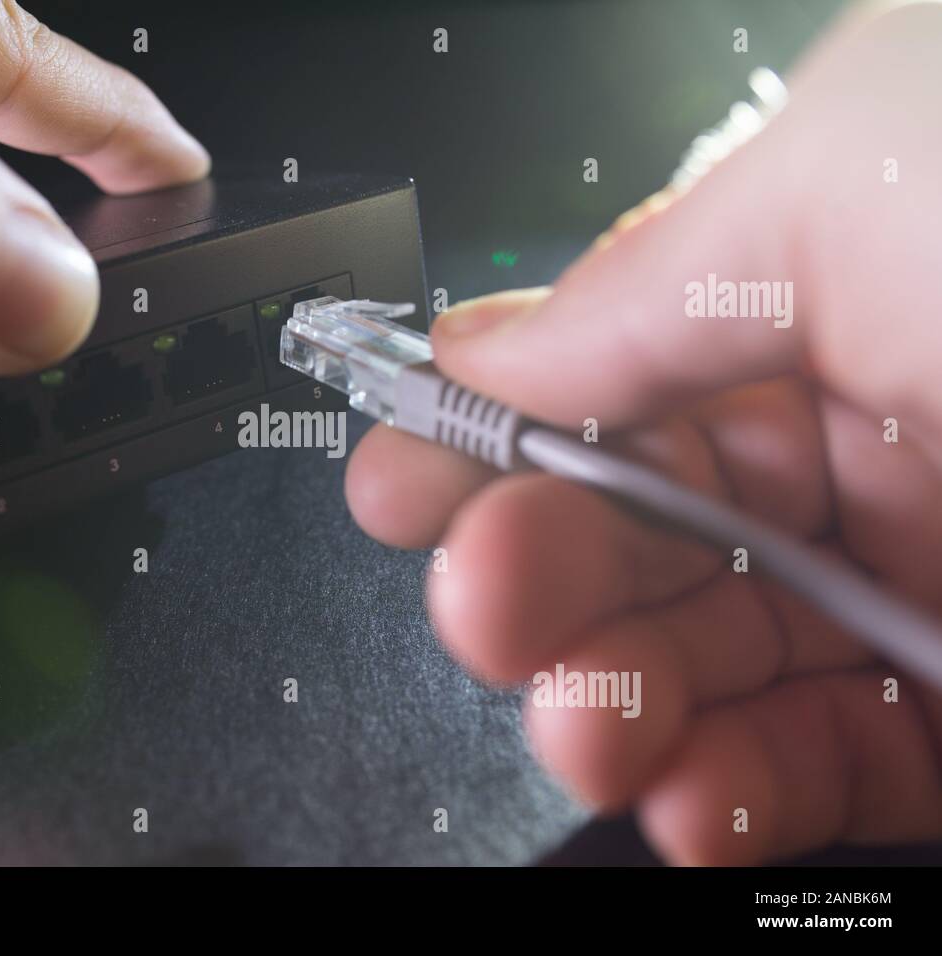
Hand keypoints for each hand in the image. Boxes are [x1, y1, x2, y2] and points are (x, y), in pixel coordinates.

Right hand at [346, 1, 941, 863]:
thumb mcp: (851, 183)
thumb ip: (639, 291)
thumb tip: (486, 347)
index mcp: (825, 298)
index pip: (606, 393)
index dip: (489, 441)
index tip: (399, 491)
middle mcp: (874, 441)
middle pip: (644, 544)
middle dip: (542, 582)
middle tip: (483, 609)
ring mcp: (931, 587)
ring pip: (720, 674)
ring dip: (624, 709)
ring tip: (582, 727)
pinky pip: (835, 773)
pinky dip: (743, 799)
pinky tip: (686, 795)